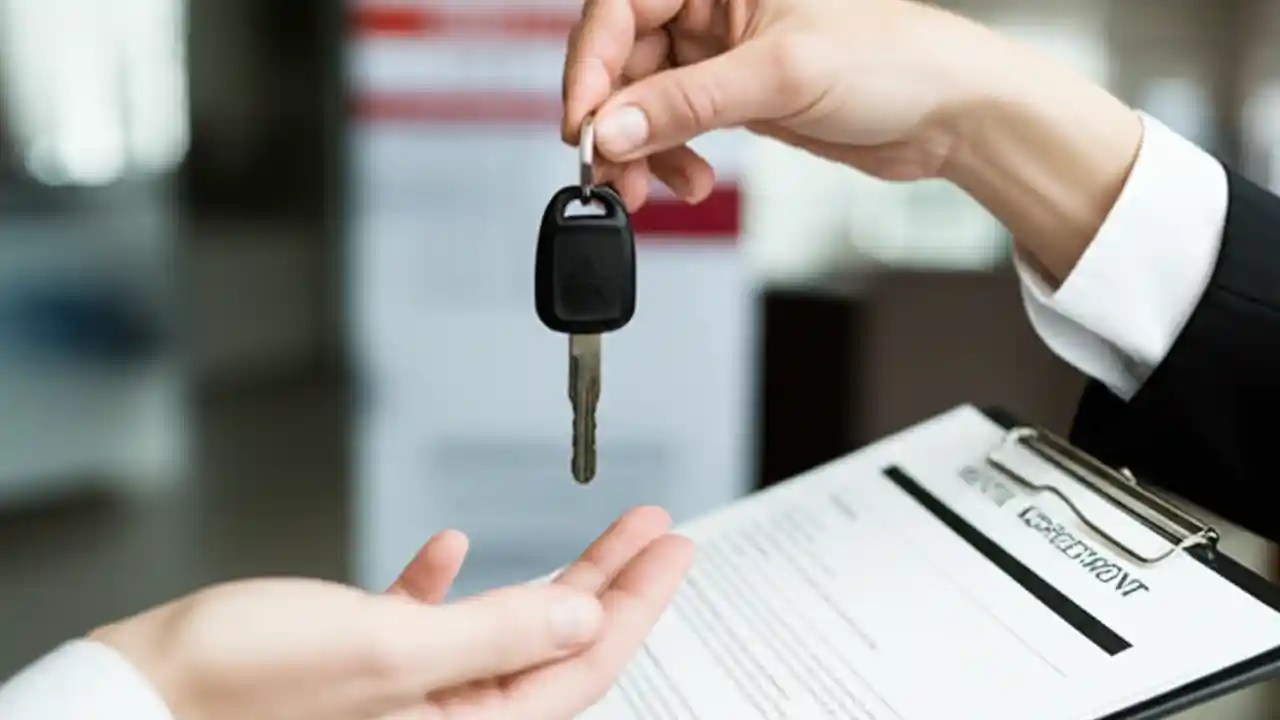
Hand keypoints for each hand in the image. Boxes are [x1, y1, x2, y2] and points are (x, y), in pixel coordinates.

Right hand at [90, 506, 691, 719]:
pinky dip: (448, 581)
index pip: (580, 665)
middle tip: (660, 533)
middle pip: (556, 643)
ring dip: (556, 575)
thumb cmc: (242, 685)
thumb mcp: (389, 651)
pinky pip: (429, 622)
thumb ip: (496, 635)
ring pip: (507, 626)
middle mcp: (441, 717)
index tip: (675, 549)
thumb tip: (580, 617)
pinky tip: (450, 546)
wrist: (140, 690)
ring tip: (605, 530)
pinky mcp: (359, 662)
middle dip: (616, 582)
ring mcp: (403, 690)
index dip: (639, 602)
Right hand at [564, 0, 1142, 283]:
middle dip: (615, 119)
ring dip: (641, 148)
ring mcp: (722, 53)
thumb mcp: (780, 75)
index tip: (584, 123)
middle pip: (625, 57)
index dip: (592, 64)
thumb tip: (611, 129)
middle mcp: (714, 5)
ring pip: (645, 100)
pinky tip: (689, 179)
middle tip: (612, 169)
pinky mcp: (734, 95)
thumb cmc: (894, 59)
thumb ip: (685, 104)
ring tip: (653, 187)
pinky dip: (670, 158)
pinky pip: (675, 127)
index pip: (623, 5)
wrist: (948, 114)